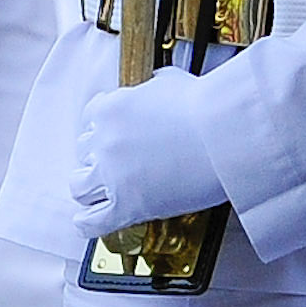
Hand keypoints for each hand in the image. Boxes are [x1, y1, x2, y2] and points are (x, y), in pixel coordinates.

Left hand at [70, 75, 229, 234]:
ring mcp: (113, 174)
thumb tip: (155, 89)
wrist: (224, 136)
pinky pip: (94, 221)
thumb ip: (153, 89)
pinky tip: (86, 223)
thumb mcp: (172, 83)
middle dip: (97, 159)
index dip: (102, 130)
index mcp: (112, 109)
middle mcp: (105, 141)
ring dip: (88, 189)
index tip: (109, 138)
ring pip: (81, 187)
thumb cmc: (206, 109)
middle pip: (85, 153)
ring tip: (97, 194)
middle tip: (114, 165)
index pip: (91, 119)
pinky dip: (87, 223)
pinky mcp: (127, 205)